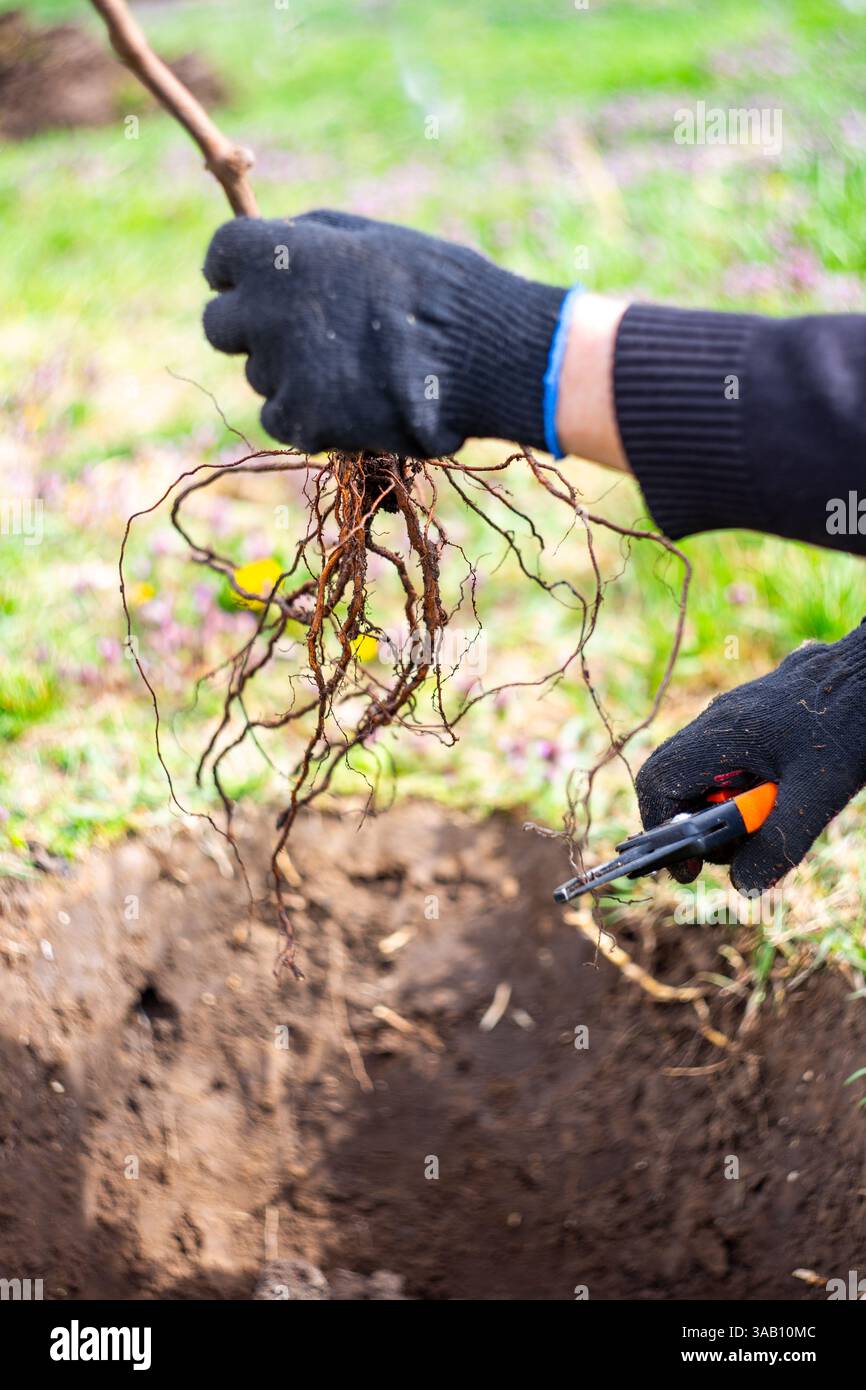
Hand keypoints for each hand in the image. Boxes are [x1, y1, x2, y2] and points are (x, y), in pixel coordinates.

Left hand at [203, 210, 565, 457]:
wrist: (478, 354)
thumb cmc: (435, 285)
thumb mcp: (369, 238)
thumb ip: (308, 240)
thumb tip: (273, 241)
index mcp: (275, 255)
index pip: (221, 257)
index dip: (238, 270)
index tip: (258, 279)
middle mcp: (263, 311)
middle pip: (219, 325)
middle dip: (248, 326)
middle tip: (296, 332)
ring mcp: (279, 371)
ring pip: (259, 375)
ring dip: (290, 372)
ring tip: (352, 368)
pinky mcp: (301, 422)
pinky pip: (281, 418)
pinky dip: (308, 414)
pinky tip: (349, 401)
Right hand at [635, 624, 865, 892]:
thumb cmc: (850, 724)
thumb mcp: (817, 794)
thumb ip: (777, 842)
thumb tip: (742, 885)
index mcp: (720, 733)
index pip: (658, 782)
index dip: (661, 829)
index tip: (690, 865)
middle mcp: (717, 720)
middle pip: (673, 780)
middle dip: (697, 823)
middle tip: (739, 845)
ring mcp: (733, 716)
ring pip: (702, 772)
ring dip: (725, 806)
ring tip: (772, 811)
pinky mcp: (753, 719)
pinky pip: (728, 761)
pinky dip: (742, 788)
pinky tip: (783, 790)